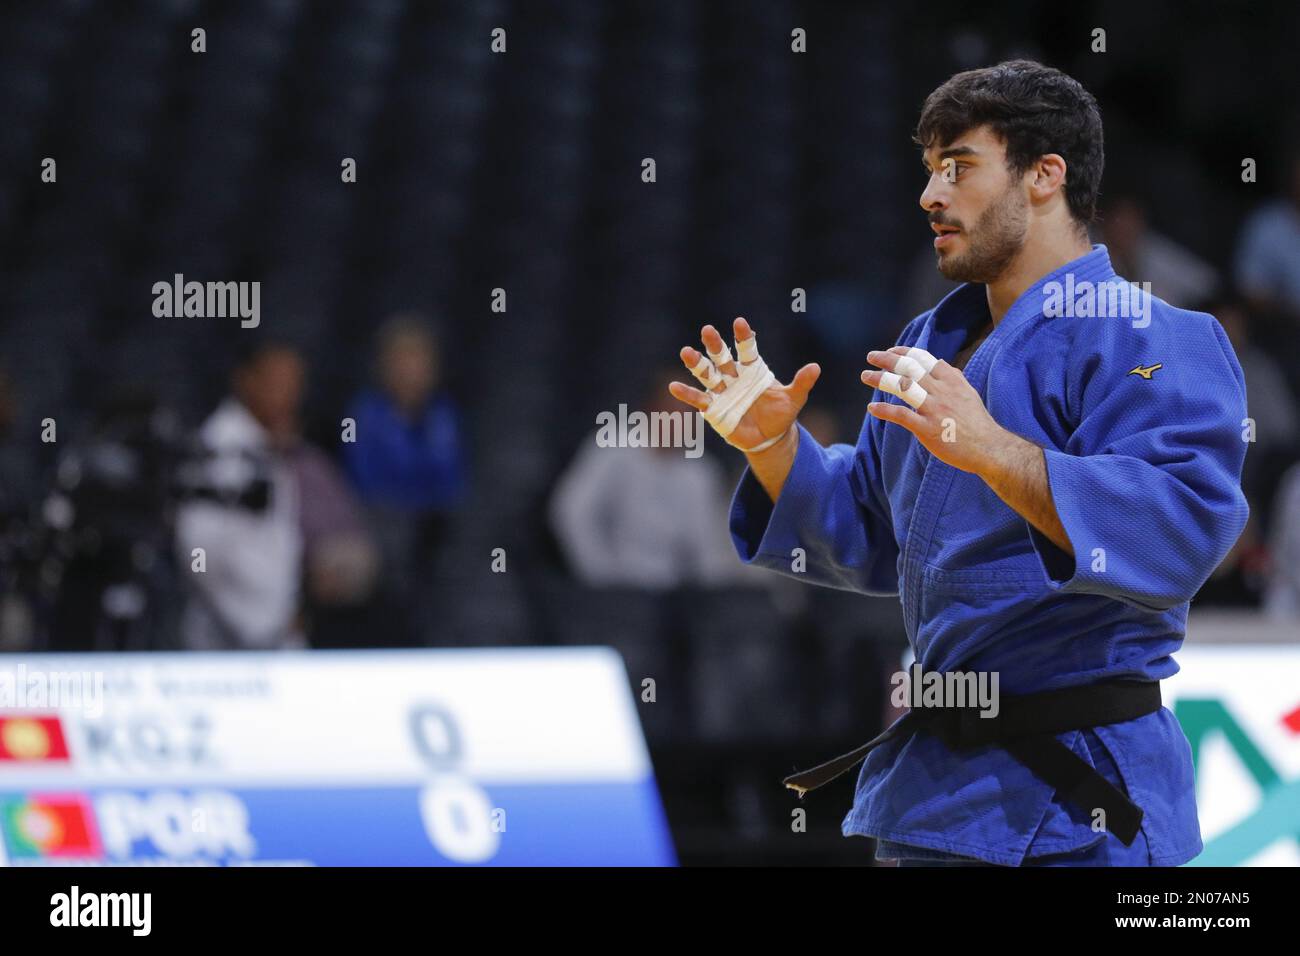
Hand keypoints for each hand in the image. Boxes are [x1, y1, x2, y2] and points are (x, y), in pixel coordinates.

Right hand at [668, 317, 819, 451]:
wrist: (769, 437)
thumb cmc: (780, 413)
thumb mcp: (794, 399)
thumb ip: (802, 383)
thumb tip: (815, 367)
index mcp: (753, 370)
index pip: (747, 349)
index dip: (743, 336)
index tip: (740, 323)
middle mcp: (735, 377)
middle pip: (722, 357)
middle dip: (714, 344)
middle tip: (707, 330)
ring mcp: (722, 391)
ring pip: (707, 374)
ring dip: (696, 364)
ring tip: (686, 352)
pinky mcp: (713, 408)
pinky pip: (699, 399)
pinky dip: (687, 394)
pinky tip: (674, 386)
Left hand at [861, 346, 1010, 475]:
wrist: (990, 448)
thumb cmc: (977, 423)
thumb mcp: (968, 393)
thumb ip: (953, 378)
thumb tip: (942, 363)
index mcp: (952, 381)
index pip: (924, 359)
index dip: (904, 352)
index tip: (890, 351)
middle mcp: (942, 391)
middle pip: (910, 368)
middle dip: (888, 359)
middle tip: (871, 356)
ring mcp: (934, 409)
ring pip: (903, 387)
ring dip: (881, 379)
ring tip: (865, 375)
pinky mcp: (928, 429)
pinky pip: (902, 416)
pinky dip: (885, 410)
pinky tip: (872, 407)